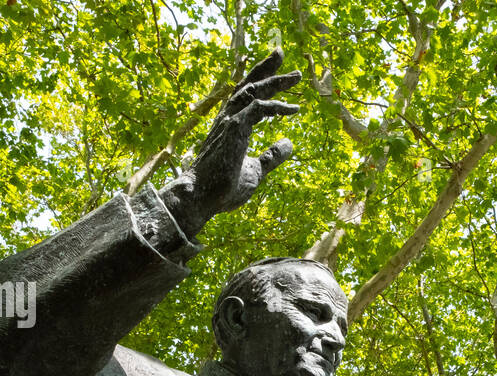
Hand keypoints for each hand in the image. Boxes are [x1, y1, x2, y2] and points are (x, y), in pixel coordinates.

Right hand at [160, 50, 301, 236]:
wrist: (201, 200)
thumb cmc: (222, 188)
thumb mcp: (255, 170)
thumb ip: (272, 156)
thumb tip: (290, 143)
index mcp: (230, 125)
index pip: (246, 96)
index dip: (261, 80)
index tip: (279, 70)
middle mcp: (227, 118)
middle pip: (247, 85)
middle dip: (266, 69)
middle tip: (281, 53)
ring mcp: (229, 122)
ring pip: (252, 92)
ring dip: (274, 81)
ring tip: (295, 76)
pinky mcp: (234, 130)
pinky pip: (257, 109)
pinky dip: (275, 107)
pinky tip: (292, 110)